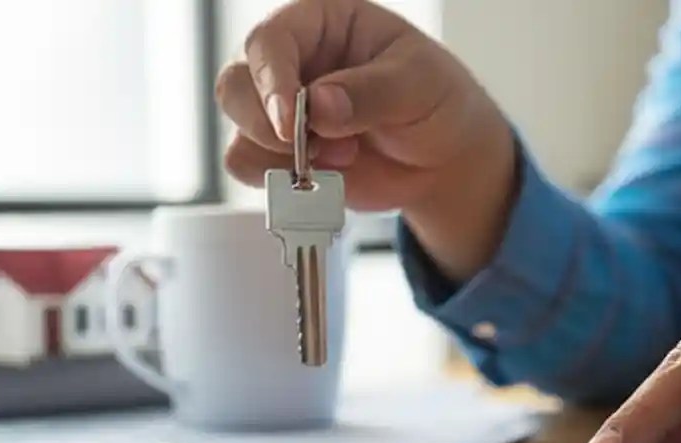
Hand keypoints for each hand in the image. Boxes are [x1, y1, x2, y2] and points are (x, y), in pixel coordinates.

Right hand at [215, 0, 517, 280]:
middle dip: (265, 124)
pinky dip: (282, 181)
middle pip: (235, 84)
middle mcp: (292, 62)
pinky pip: (252, 168)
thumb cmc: (437, 101)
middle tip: (315, 146)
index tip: (288, 121)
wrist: (446, 159)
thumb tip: (318, 104)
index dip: (271, 80)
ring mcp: (282, 110)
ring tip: (342, 157)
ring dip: (280, 157)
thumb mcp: (418, 85)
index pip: (270, 41)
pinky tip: (329, 176)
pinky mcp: (283, 154)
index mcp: (321, 23)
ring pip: (239, 131)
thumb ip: (371, 92)